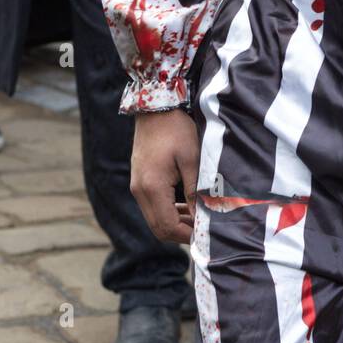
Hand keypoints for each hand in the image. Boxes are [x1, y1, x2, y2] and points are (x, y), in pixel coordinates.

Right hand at [130, 109, 199, 244]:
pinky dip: (167, 211)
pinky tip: (185, 206)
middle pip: (158, 228)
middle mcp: (139, 191)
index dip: (186, 236)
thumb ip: (195, 192)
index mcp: (152, 188)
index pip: (166, 227)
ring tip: (198, 219)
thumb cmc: (176, 130)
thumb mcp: (192, 160)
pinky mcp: (139, 180)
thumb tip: (202, 218)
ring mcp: (136, 186)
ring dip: (174, 223)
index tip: (205, 236)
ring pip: (154, 218)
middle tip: (203, 231)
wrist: (155, 107)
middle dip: (180, 233)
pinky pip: (152, 206)